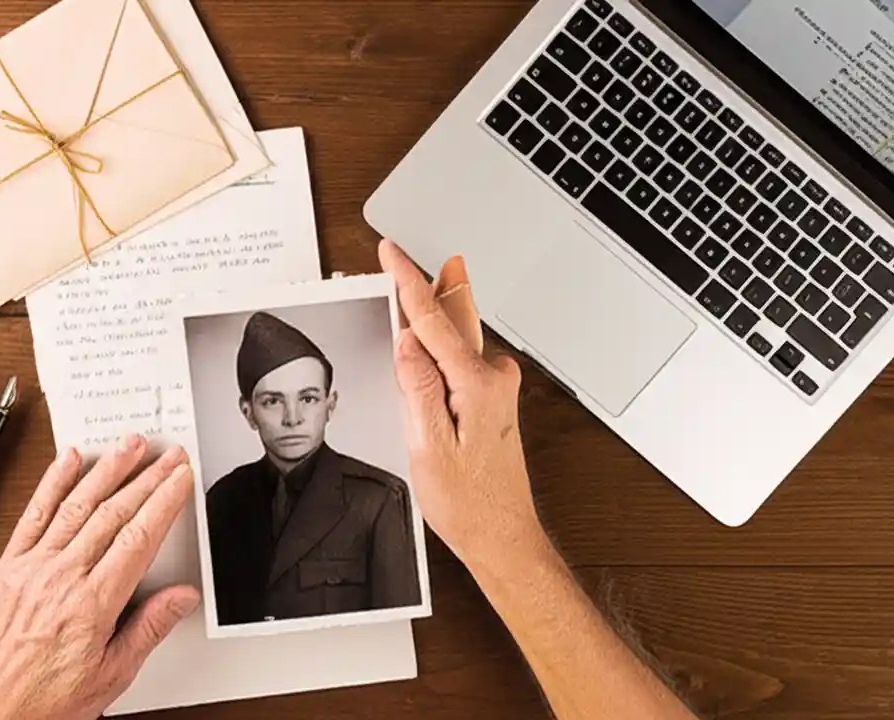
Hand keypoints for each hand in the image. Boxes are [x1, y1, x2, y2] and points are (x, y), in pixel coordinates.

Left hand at [0, 437, 199, 719]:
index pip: (137, 538)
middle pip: (112, 513)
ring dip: (106, 470)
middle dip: (146, 478)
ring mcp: (32, 568)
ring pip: (76, 505)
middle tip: (168, 455)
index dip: (163, 502)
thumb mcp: (112, 675)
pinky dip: (52, 484)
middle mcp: (60, 579)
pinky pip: (33, 515)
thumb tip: (181, 597)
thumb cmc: (46, 700)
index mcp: (91, 605)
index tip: (180, 479)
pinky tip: (69, 461)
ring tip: (129, 445)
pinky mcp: (10, 567)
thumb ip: (149, 628)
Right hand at [378, 240, 548, 573]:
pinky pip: (460, 359)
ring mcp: (496, 387)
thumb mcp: (427, 445)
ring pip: (455, 338)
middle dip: (424, 289)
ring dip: (429, 325)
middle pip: (449, 318)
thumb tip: (407, 341)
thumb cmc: (468, 502)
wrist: (503, 536)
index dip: (406, 280)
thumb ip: (417, 387)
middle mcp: (494, 378)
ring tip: (413, 304)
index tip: (391, 252)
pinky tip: (425, 353)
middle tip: (405, 258)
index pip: (431, 320)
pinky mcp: (493, 398)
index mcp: (476, 385)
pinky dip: (439, 350)